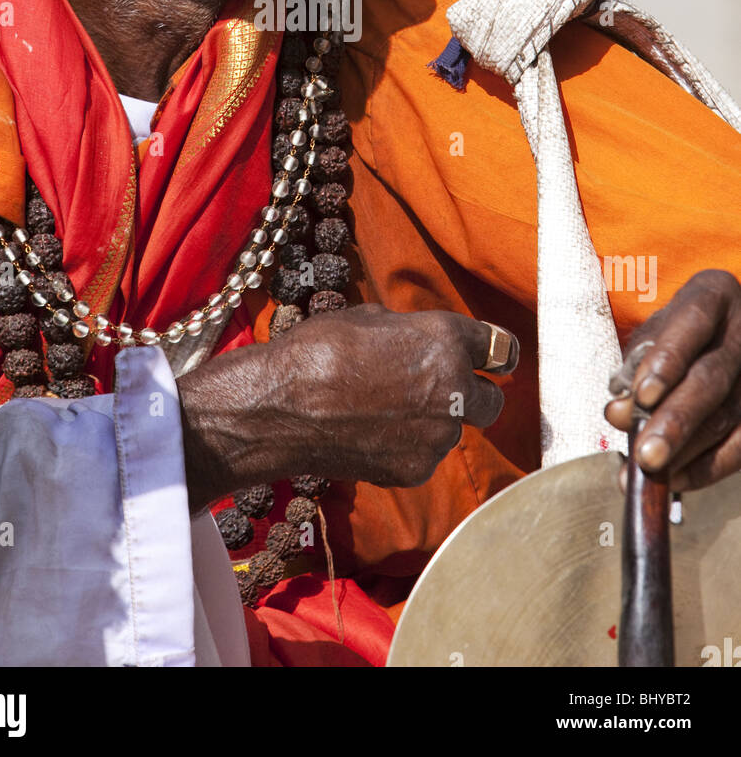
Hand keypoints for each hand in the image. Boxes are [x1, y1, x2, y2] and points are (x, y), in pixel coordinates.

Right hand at [178, 303, 517, 512]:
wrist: (283, 405)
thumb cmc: (320, 350)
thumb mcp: (371, 318)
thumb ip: (411, 333)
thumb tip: (420, 342)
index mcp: (447, 341)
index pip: (504, 349)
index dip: (496, 353)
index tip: (494, 359)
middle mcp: (455, 389)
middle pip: (493, 400)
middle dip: (473, 395)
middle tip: (439, 391)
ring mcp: (438, 435)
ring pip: (453, 431)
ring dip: (431, 422)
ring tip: (383, 411)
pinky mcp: (416, 469)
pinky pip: (423, 455)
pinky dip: (405, 447)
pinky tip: (369, 434)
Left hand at [604, 269, 740, 490]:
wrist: (723, 328)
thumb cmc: (680, 329)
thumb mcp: (657, 330)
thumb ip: (637, 366)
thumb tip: (620, 414)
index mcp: (715, 294)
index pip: (692, 324)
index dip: (668, 360)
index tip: (641, 395)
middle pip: (712, 380)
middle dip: (676, 420)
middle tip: (645, 454)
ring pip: (728, 417)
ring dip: (686, 451)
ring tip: (650, 472)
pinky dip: (708, 467)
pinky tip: (678, 479)